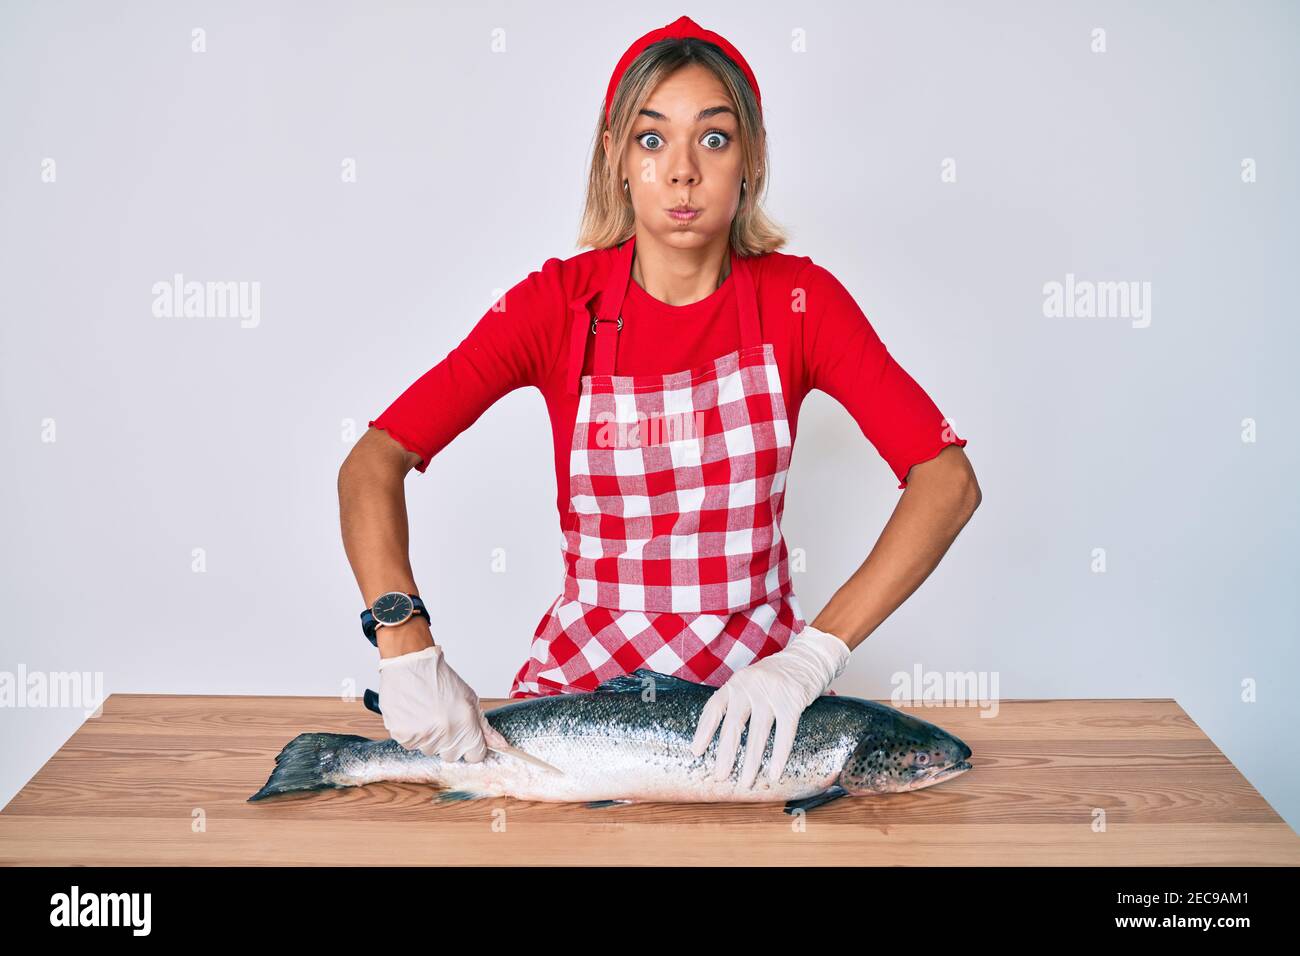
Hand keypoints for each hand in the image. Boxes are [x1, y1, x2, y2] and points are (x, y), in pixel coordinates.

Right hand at [376, 645, 508, 760]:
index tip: (467, 737)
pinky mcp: (403, 736)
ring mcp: (423, 737)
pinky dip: (413, 733)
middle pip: (452, 755)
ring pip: (431, 750)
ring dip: (431, 737)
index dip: (472, 746)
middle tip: (444, 719)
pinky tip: (414, 714)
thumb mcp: (469, 699)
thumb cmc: (440, 678)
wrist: (411, 664)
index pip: (475, 755)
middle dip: (451, 742)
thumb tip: (500, 744)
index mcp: (466, 725)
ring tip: (427, 713)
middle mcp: (445, 734)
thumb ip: (484, 726)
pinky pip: (412, 745)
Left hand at [689, 624, 851, 788]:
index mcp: (736, 683)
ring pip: (758, 733)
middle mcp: (750, 687)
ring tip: (745, 782)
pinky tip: (774, 772)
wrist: (808, 657)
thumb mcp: (750, 682)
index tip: (696, 751)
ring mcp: (771, 693)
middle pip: (734, 725)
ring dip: (751, 762)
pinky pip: (784, 733)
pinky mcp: (792, 701)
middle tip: (719, 776)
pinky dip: (779, 755)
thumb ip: (737, 701)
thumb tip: (724, 737)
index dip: (704, 730)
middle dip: (726, 754)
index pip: (714, 707)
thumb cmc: (776, 676)